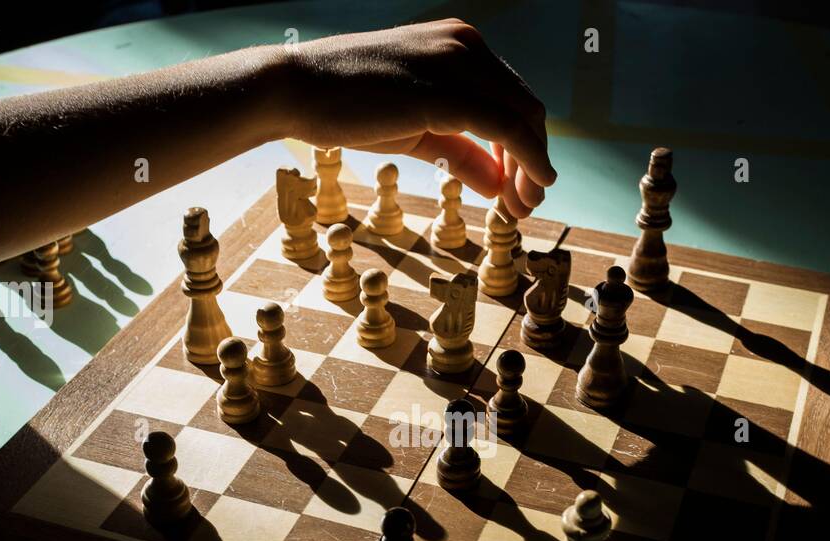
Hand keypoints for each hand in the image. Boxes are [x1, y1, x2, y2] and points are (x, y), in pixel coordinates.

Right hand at [282, 19, 554, 216]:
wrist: (296, 89)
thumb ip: (460, 151)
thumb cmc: (346, 105)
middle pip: (525, 107)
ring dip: (532, 167)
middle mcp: (465, 44)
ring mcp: (459, 62)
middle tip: (528, 203)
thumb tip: (497, 182)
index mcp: (459, 45)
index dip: (524, 145)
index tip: (520, 186)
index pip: (511, 96)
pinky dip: (526, 161)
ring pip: (523, 117)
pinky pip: (505, 128)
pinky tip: (528, 189)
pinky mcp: (448, 91)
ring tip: (525, 206)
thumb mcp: (417, 132)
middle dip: (533, 159)